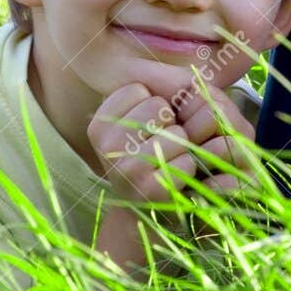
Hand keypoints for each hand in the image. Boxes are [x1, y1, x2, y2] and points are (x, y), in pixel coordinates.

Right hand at [87, 83, 247, 203]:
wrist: (148, 210)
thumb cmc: (149, 155)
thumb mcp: (140, 122)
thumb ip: (156, 92)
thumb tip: (191, 80)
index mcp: (99, 126)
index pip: (139, 90)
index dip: (154, 105)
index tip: (147, 126)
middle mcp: (106, 147)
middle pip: (159, 107)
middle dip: (170, 123)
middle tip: (160, 145)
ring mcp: (126, 170)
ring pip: (177, 134)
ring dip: (183, 146)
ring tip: (168, 161)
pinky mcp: (150, 191)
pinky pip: (187, 162)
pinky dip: (190, 167)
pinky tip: (175, 178)